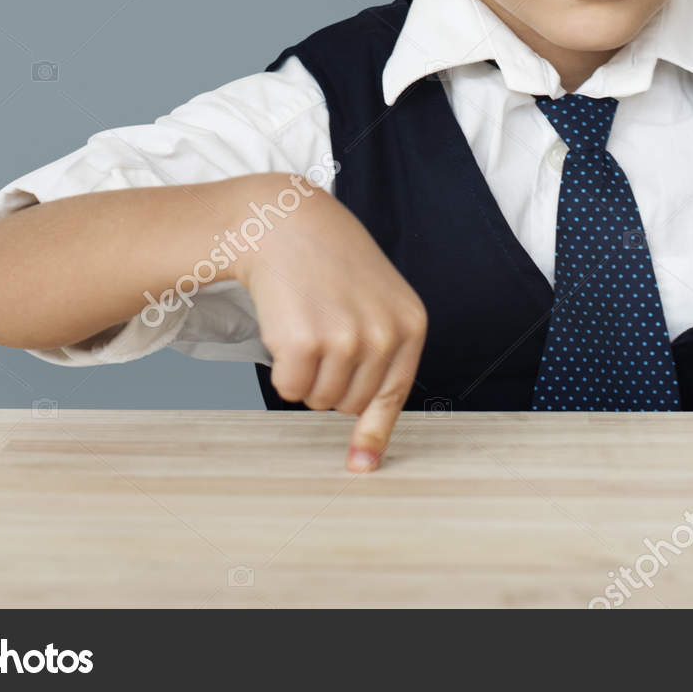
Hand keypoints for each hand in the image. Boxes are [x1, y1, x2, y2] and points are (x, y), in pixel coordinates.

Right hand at [233, 182, 426, 471]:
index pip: (393, 396)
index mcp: (411, 325)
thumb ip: (381, 368)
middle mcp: (385, 335)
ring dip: (305, 375)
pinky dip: (281, 369)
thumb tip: (366, 459)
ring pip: (318, 400)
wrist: (290, 225)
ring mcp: (346, 339)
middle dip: (330, 382)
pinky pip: (288, 389)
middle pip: (350, 404)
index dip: (372, 433)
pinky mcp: (305, 341)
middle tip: (322, 335)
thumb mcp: (377, 307)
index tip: (360, 467)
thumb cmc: (333, 270)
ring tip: (307, 326)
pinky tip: (287, 326)